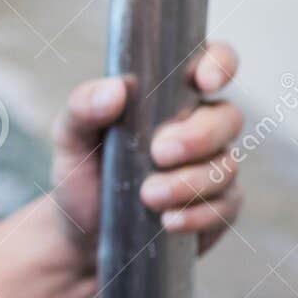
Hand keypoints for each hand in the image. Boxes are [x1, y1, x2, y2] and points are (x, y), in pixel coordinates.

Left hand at [48, 42, 243, 272]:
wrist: (82, 234)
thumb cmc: (82, 173)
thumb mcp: (70, 137)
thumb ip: (83, 107)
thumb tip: (114, 89)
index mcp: (167, 97)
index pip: (209, 63)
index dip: (218, 64)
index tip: (202, 82)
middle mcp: (199, 127)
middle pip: (227, 116)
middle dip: (198, 135)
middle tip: (159, 153)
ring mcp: (213, 167)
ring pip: (227, 165)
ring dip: (189, 182)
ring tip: (148, 195)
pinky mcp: (218, 208)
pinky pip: (226, 206)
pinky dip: (198, 214)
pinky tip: (168, 220)